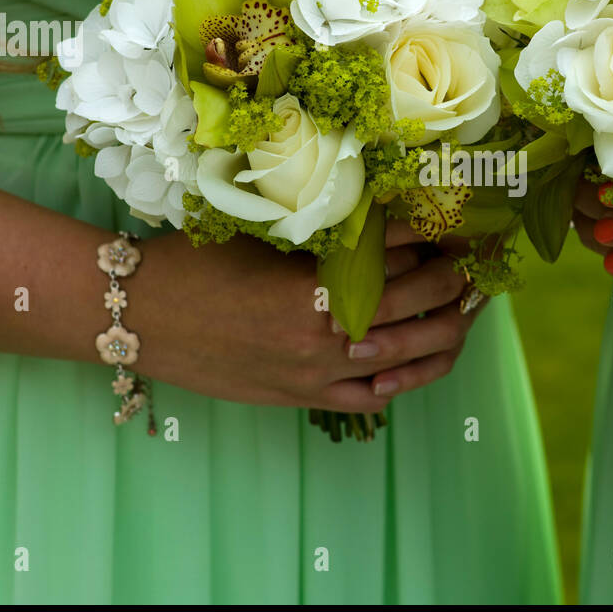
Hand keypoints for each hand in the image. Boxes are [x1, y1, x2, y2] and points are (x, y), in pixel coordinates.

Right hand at [133, 221, 480, 411]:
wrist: (138, 317)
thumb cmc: (194, 265)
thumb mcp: (262, 233)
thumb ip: (326, 230)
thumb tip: (388, 214)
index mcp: (314, 283)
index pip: (399, 251)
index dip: (435, 231)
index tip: (458, 216)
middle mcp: (324, 333)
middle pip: (419, 300)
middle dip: (457, 274)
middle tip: (474, 254)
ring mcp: (317, 372)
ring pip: (412, 355)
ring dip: (449, 325)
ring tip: (468, 303)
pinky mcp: (304, 397)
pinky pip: (375, 397)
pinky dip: (408, 377)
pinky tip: (424, 356)